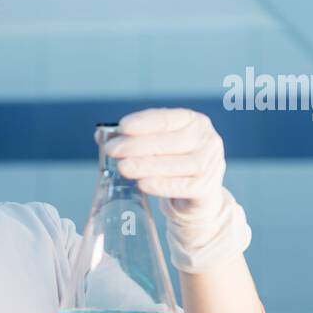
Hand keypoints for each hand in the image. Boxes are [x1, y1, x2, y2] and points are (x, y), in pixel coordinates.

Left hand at [102, 107, 251, 272]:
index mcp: (193, 122)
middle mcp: (207, 139)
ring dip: (147, 165)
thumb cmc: (171, 161)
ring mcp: (211, 164)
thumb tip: (100, 136)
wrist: (195, 193)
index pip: (168, 118)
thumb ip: (131, 138)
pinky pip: (183, 186)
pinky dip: (161, 185)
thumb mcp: (155, 146)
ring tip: (123, 167)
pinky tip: (142, 184)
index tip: (122, 126)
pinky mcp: (207, 188)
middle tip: (113, 150)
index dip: (145, 122)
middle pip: (170, 141)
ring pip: (177, 164)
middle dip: (138, 145)